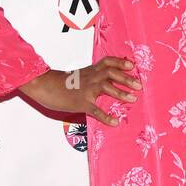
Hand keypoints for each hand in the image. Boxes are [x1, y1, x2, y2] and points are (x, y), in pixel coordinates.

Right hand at [18, 56, 140, 123]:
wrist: (46, 87)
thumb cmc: (61, 83)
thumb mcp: (78, 75)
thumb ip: (91, 76)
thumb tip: (103, 80)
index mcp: (90, 71)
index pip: (107, 62)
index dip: (120, 63)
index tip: (132, 65)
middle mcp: (90, 78)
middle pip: (111, 73)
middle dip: (126, 78)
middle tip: (139, 85)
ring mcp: (86, 90)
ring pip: (106, 87)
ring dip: (121, 93)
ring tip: (133, 99)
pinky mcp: (81, 103)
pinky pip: (96, 110)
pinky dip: (106, 117)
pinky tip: (114, 122)